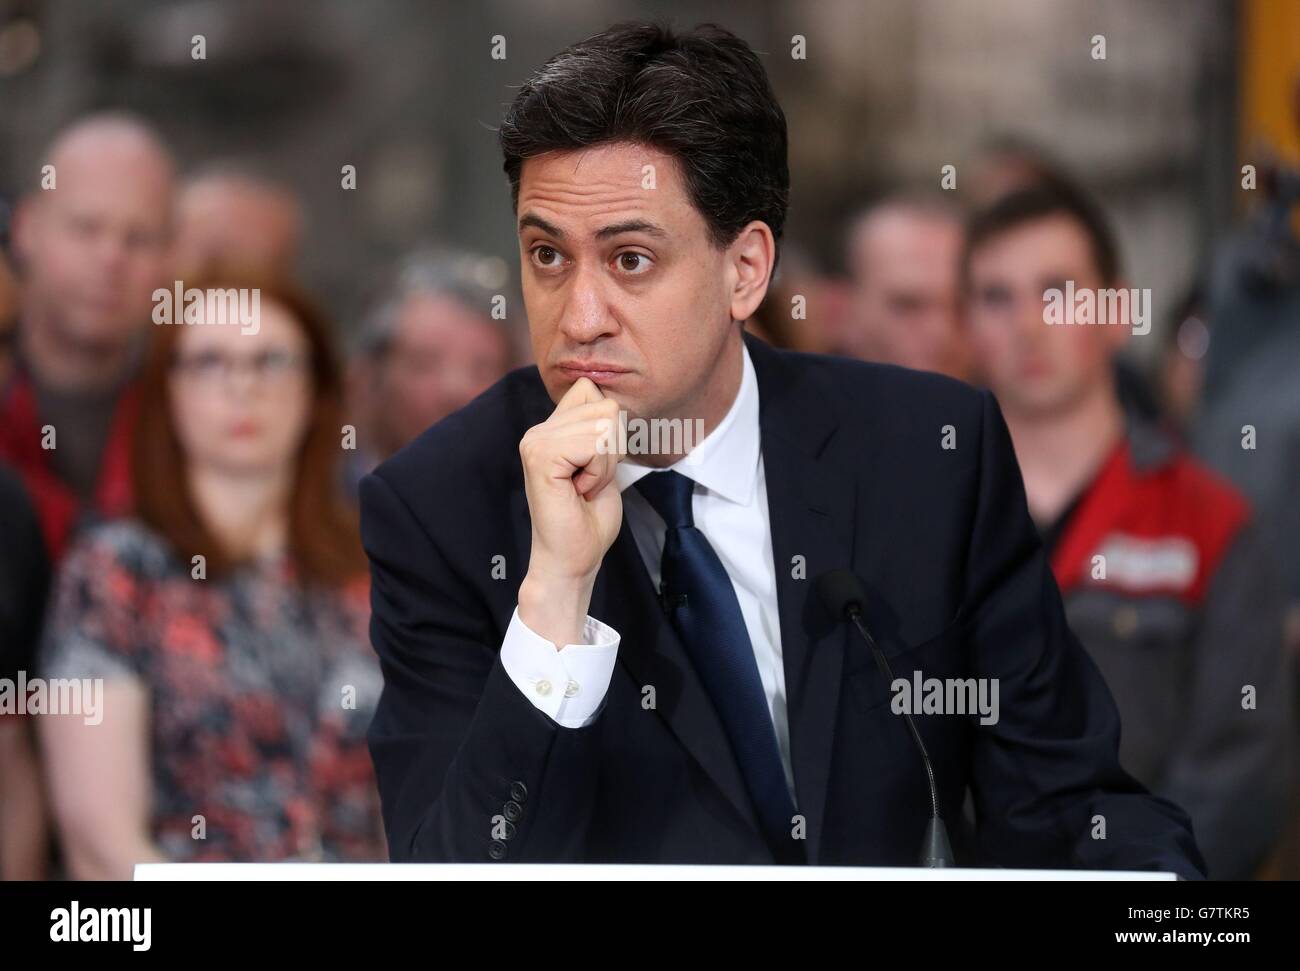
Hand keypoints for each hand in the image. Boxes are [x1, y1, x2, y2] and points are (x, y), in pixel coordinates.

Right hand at [517, 377, 623, 646]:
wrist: (573, 559)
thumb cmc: (589, 519)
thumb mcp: (604, 463)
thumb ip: (602, 430)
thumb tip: (613, 399)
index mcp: (550, 429)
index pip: (592, 389)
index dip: (610, 428)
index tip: (596, 465)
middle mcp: (538, 430)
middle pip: (606, 405)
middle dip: (613, 448)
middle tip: (589, 481)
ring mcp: (535, 441)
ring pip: (604, 423)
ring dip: (606, 463)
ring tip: (584, 487)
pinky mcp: (540, 456)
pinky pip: (595, 443)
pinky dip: (599, 470)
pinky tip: (580, 490)